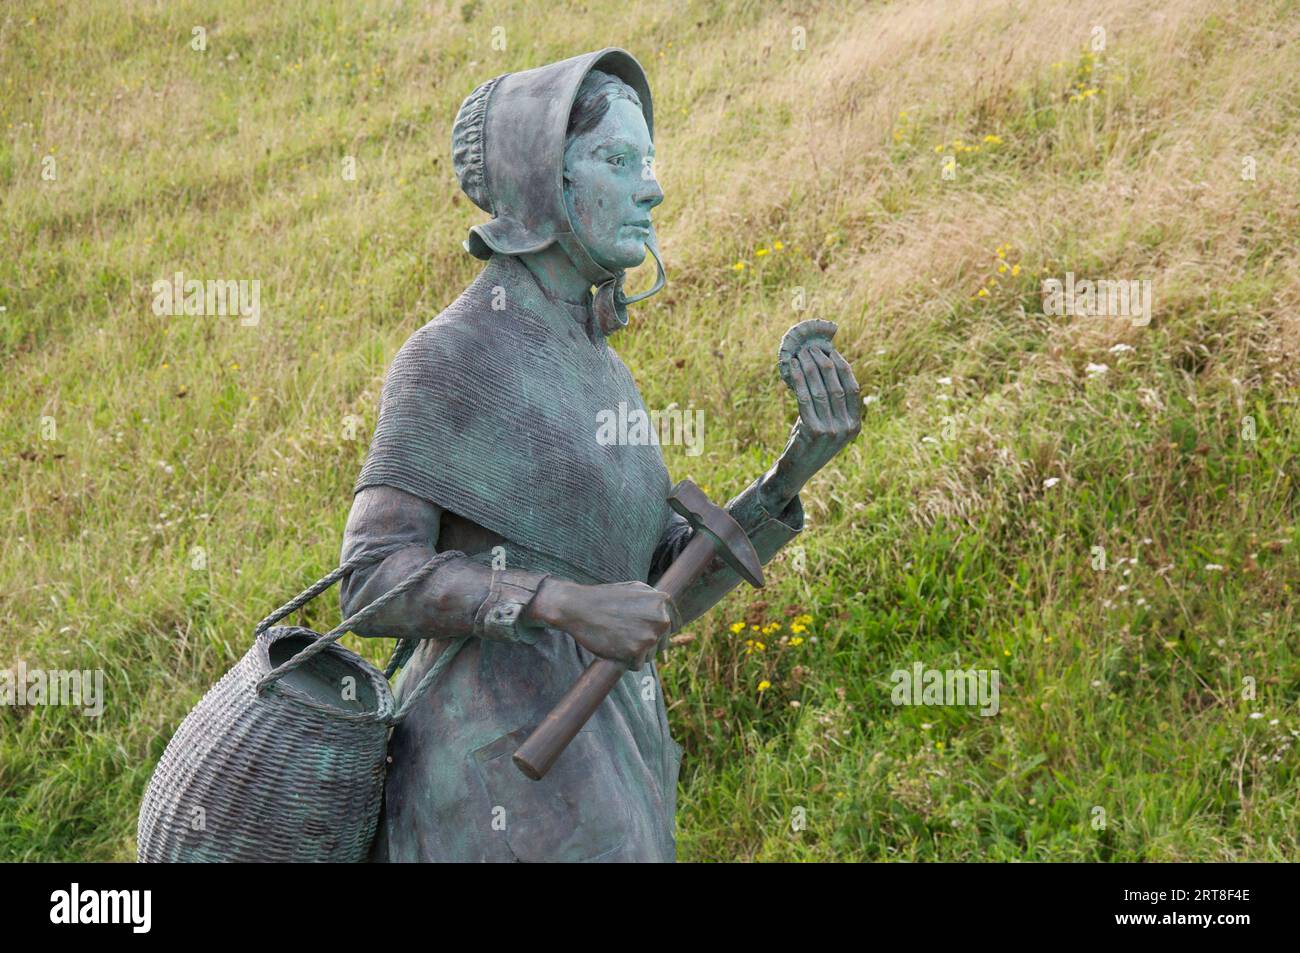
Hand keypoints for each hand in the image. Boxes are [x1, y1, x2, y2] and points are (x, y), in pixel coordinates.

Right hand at [528, 578, 673, 669]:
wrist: (579, 607)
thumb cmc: (605, 598)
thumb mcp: (637, 590)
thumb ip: (656, 601)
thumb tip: (671, 616)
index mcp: (663, 601)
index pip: (675, 624)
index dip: (660, 631)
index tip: (647, 631)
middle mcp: (661, 619)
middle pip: (663, 643)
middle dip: (647, 642)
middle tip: (625, 633)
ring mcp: (650, 636)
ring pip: (651, 655)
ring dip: (637, 652)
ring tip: (618, 637)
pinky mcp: (637, 652)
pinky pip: (637, 665)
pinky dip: (626, 661)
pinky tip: (614, 647)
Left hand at [764, 342, 860, 508]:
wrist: (795, 471)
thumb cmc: (808, 442)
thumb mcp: (826, 422)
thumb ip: (830, 401)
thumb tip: (823, 365)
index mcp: (855, 424)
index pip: (853, 388)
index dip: (842, 367)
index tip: (830, 351)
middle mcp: (847, 428)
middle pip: (836, 386)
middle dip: (823, 363)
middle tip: (811, 348)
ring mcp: (831, 431)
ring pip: (820, 390)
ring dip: (808, 368)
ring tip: (799, 354)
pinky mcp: (813, 431)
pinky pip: (805, 399)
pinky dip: (798, 380)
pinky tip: (791, 368)